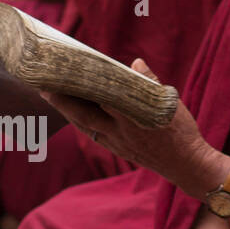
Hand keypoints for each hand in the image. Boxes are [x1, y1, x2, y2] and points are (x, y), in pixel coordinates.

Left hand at [42, 58, 226, 195]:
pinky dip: (80, 122)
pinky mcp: (117, 150)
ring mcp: (116, 143)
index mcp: (133, 116)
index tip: (66, 72)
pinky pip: (92, 134)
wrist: (186, 165)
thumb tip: (136, 63)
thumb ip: (149, 82)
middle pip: (83, 115)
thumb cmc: (181, 130)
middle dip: (62, 101)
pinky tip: (71, 113)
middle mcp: (120, 132)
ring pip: (84, 126)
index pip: (101, 97)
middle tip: (43, 86)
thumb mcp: (169, 102)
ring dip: (66, 111)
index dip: (82, 85)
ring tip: (50, 96)